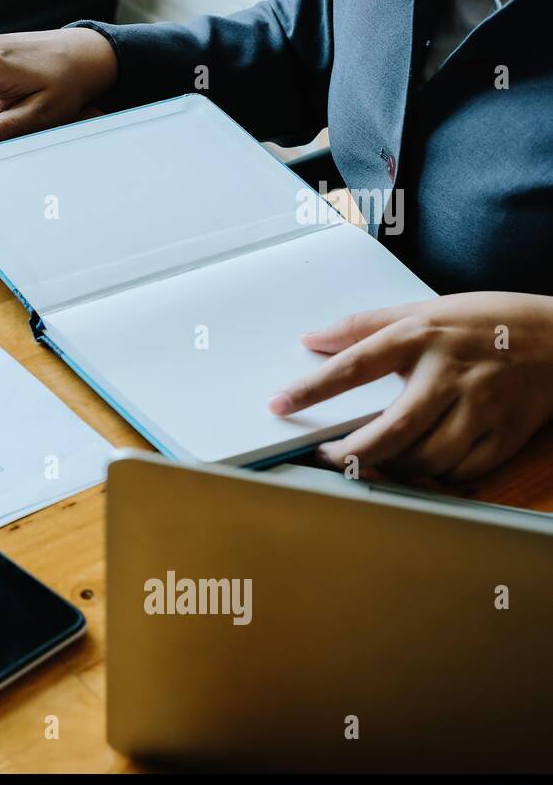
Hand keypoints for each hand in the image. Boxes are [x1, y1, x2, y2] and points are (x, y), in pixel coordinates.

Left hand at [268, 292, 552, 481]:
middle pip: (392, 430)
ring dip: (393, 467)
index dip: (312, 388)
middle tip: (328, 457)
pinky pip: (459, 471)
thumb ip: (362, 325)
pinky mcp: (506, 433)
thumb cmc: (486, 322)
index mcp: (421, 336)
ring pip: (425, 458)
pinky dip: (434, 475)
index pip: (354, 365)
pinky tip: (423, 462)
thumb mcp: (423, 310)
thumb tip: (311, 338)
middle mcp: (450, 372)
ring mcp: (482, 406)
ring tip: (376, 458)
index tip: (278, 404)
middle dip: (352, 453)